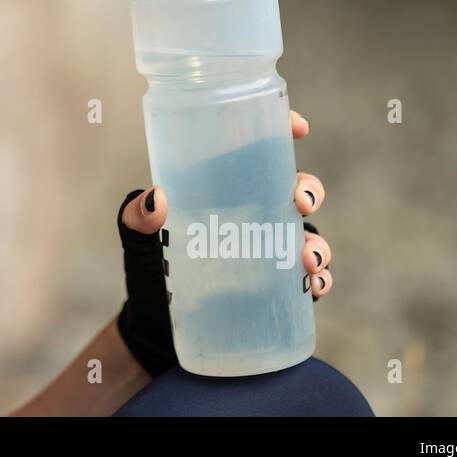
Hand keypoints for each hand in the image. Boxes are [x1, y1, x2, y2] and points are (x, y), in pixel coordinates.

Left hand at [115, 109, 332, 377]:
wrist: (154, 328)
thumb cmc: (149, 269)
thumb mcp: (137, 240)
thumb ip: (137, 219)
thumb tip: (156, 199)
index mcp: (223, 189)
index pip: (259, 151)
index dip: (282, 132)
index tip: (298, 129)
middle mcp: (252, 214)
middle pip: (295, 189)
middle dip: (309, 190)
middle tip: (299, 201)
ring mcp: (267, 251)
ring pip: (309, 235)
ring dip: (318, 243)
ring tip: (307, 258)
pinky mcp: (275, 288)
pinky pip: (309, 280)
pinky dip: (319, 281)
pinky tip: (313, 285)